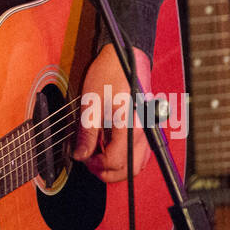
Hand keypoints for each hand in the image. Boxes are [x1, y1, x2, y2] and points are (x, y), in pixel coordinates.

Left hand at [74, 43, 151, 182]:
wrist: (125, 58)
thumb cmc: (109, 75)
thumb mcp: (91, 104)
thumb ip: (87, 134)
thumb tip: (80, 155)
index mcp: (130, 127)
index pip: (115, 161)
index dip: (96, 164)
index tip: (82, 158)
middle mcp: (145, 132)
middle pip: (130, 169)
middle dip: (108, 172)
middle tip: (89, 162)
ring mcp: (148, 131)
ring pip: (138, 164)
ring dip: (118, 167)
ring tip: (98, 157)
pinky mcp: (147, 128)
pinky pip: (141, 154)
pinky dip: (126, 158)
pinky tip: (109, 148)